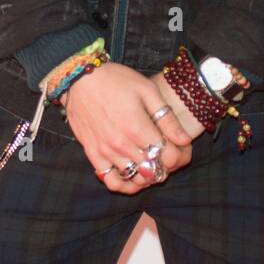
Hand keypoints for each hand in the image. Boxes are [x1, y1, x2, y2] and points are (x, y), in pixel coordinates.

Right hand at [60, 62, 194, 194]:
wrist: (79, 78)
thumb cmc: (116, 80)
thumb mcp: (147, 89)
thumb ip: (167, 117)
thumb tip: (184, 139)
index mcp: (138, 127)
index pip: (169, 157)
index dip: (182, 155)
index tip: (183, 147)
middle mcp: (122, 145)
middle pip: (155, 171)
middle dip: (169, 165)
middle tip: (170, 153)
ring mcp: (106, 152)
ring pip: (136, 179)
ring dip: (150, 175)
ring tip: (154, 161)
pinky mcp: (93, 154)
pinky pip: (111, 181)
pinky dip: (126, 184)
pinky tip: (134, 175)